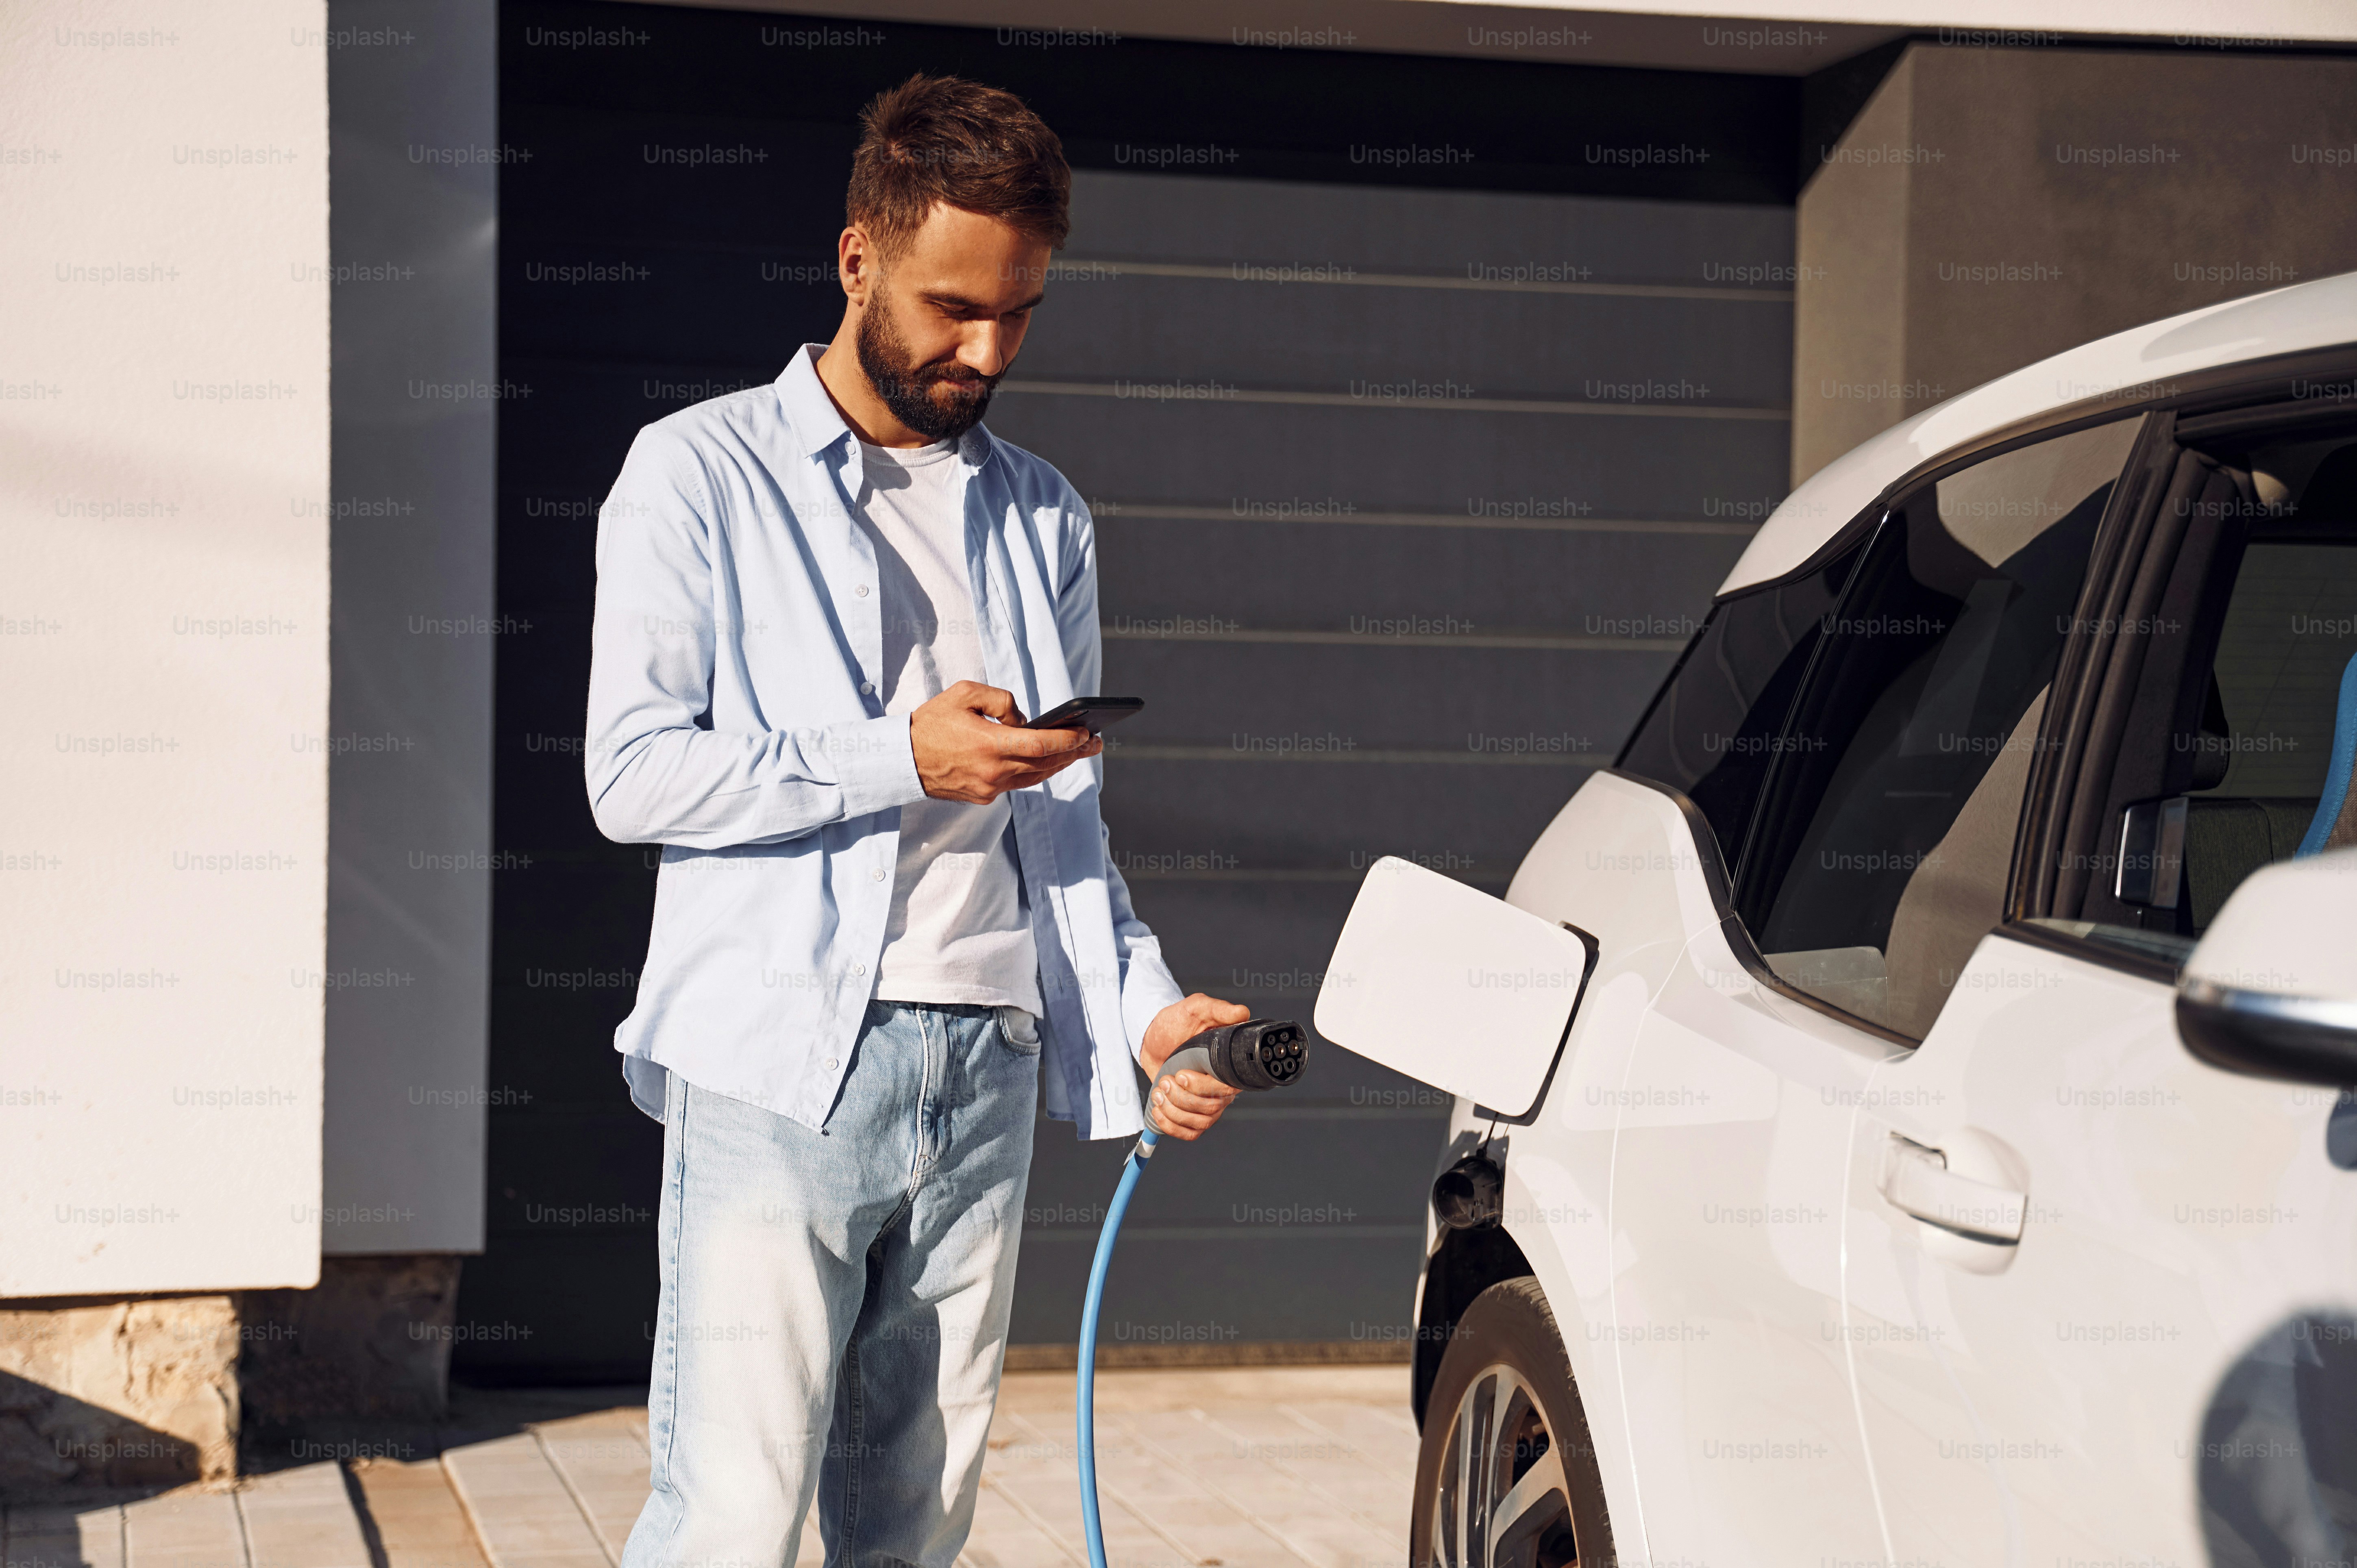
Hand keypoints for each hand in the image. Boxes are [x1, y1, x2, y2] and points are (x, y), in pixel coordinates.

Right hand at [910, 681, 1100, 803]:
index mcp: (990, 744)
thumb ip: (1001, 701)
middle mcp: (994, 771)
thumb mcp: (965, 693)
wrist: (902, 759)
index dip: (1067, 740)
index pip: (1041, 744)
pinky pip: (1018, 783)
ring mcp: (990, 788)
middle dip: (1074, 752)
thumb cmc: (932, 721)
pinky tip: (1048, 761)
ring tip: (1079, 751)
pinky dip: (1036, 771)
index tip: (1086, 733)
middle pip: (1046, 764)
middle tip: (1096, 742)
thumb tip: (1025, 720)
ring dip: (1060, 764)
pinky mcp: (984, 797)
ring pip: (1035, 777)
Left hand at [1138, 994, 1249, 1139]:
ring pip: (1199, 1123)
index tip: (1181, 1074)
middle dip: (1182, 1098)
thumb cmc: (1177, 1021)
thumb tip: (1242, 1013)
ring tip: (1158, 1092)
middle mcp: (1221, 1089)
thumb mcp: (1196, 1008)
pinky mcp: (1191, 1113)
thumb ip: (1218, 1009)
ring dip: (1173, 1111)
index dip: (1201, 1087)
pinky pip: (1190, 1132)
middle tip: (1165, 1081)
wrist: (1154, 1035)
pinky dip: (1172, 1127)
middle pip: (1210, 1109)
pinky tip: (1159, 1111)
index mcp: (1227, 1067)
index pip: (1224, 1089)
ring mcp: (1207, 1103)